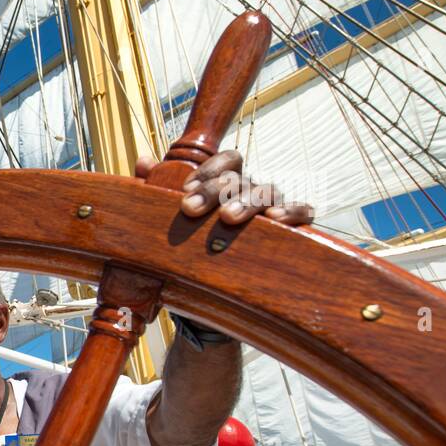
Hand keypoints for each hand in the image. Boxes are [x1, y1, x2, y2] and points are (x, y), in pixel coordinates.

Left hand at [135, 150, 313, 225]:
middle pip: (240, 178)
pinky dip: (293, 211)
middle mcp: (251, 189)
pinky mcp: (291, 228)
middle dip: (214, 190)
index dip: (209, 169)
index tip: (185, 189)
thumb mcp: (173, 216)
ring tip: (227, 218)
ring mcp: (272, 206)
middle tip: (190, 208)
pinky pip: (302, 212)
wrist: (216, 286)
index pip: (228, 159)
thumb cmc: (196, 241)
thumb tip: (144, 162)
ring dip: (247, 202)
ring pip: (268, 191)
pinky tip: (275, 219)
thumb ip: (157, 188)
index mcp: (229, 182)